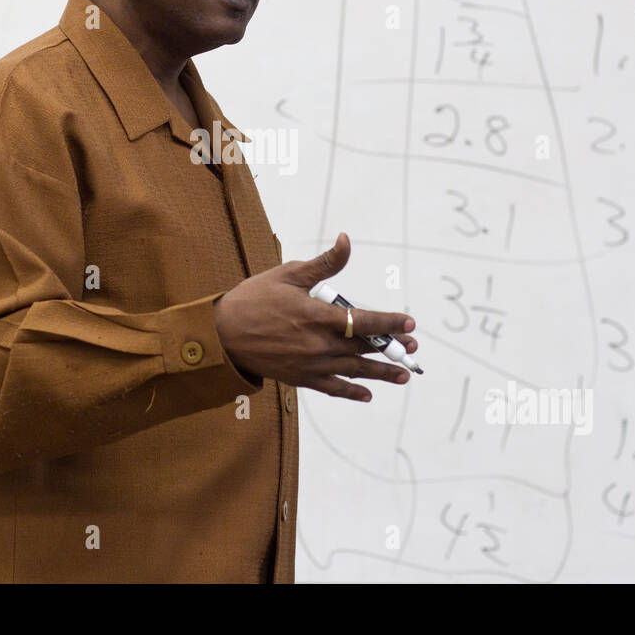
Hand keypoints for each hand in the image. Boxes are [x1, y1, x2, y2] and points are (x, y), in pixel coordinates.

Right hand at [212, 232, 417, 401]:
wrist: (222, 334)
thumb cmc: (253, 299)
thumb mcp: (288, 274)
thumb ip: (323, 263)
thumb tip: (346, 241)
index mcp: (316, 315)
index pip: (363, 320)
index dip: (389, 322)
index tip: (410, 323)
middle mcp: (318, 344)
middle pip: (363, 347)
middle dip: (390, 347)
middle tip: (411, 347)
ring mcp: (310, 364)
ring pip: (353, 370)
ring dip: (380, 373)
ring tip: (402, 375)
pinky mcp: (300, 377)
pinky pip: (331, 388)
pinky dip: (351, 392)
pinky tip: (367, 394)